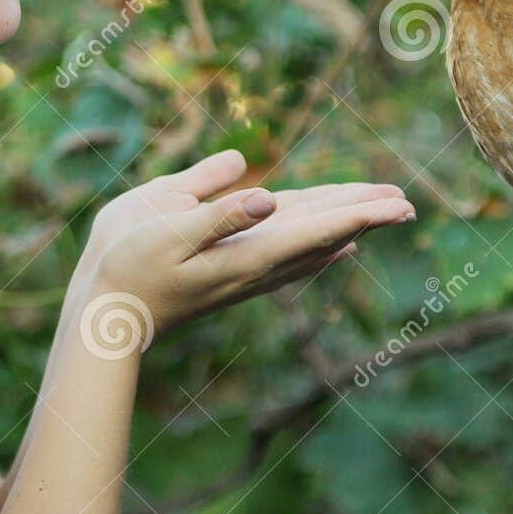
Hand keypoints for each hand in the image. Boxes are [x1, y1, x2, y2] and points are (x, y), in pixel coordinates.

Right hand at [79, 149, 413, 340]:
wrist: (105, 316)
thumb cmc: (125, 267)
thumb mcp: (164, 227)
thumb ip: (216, 209)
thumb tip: (267, 196)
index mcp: (247, 249)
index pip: (317, 226)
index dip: (359, 209)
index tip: (397, 203)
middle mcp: (257, 264)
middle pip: (324, 233)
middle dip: (364, 213)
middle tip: (407, 201)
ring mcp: (247, 272)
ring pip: (313, 244)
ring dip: (349, 225)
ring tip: (384, 213)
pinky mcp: (234, 274)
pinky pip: (294, 257)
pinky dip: (324, 247)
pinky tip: (341, 247)